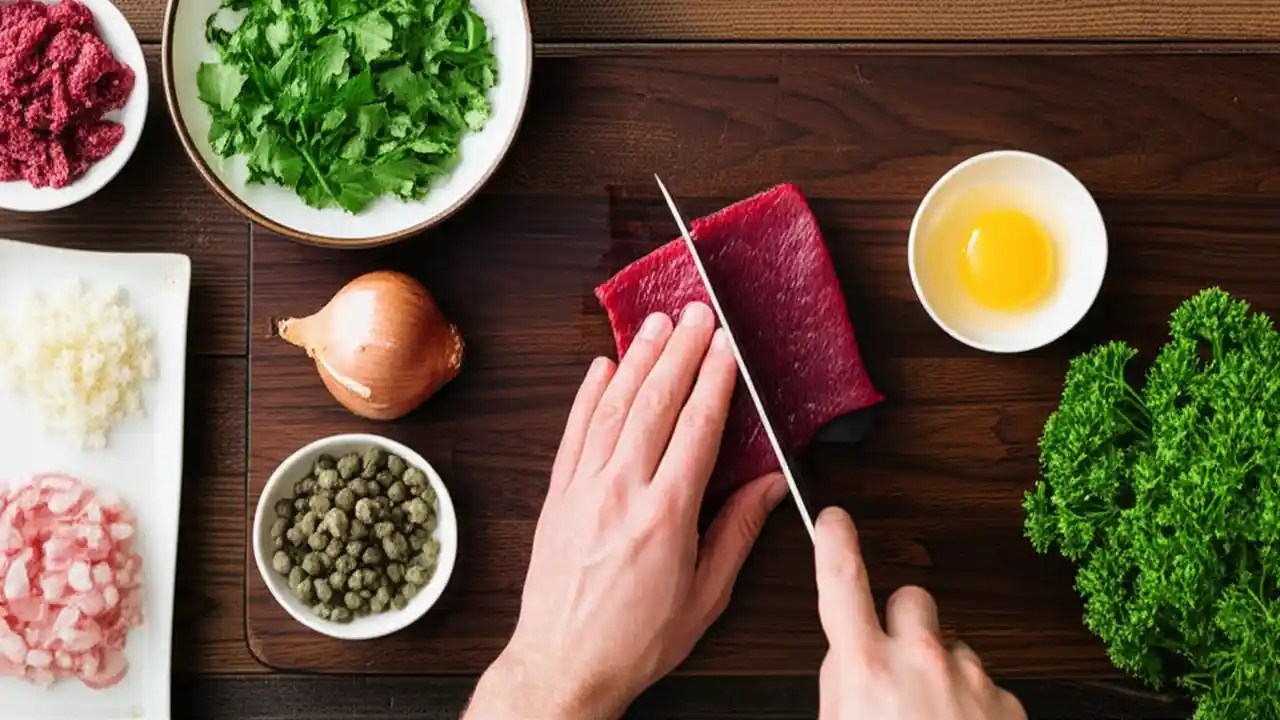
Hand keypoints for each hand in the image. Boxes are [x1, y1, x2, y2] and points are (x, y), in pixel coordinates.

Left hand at [465, 302, 787, 719]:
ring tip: (656, 325)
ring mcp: (583, 489)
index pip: (697, 428)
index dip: (715, 379)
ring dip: (637, 361)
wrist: (563, 664)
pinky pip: (573, 433)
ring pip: (612, 408)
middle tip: (696, 314)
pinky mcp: (556, 495)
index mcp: (666, 515)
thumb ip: (737, 533)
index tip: (726, 345)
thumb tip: (770, 486)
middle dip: (680, 352)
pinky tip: (602, 368)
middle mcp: (621, 491)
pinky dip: (587, 396)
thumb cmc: (636, 639)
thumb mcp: (705, 597)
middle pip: (655, 404)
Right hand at [815, 508, 1025, 719]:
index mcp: (868, 668)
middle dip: (902, 622)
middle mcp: (922, 662)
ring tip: (931, 716)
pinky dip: (970, 704)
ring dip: (939, 670)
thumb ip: (841, 682)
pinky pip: (983, 684)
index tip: (834, 521)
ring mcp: (971, 680)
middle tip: (895, 667)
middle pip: (913, 599)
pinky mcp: (1006, 702)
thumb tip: (847, 654)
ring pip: (952, 647)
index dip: (835, 543)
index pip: (843, 581)